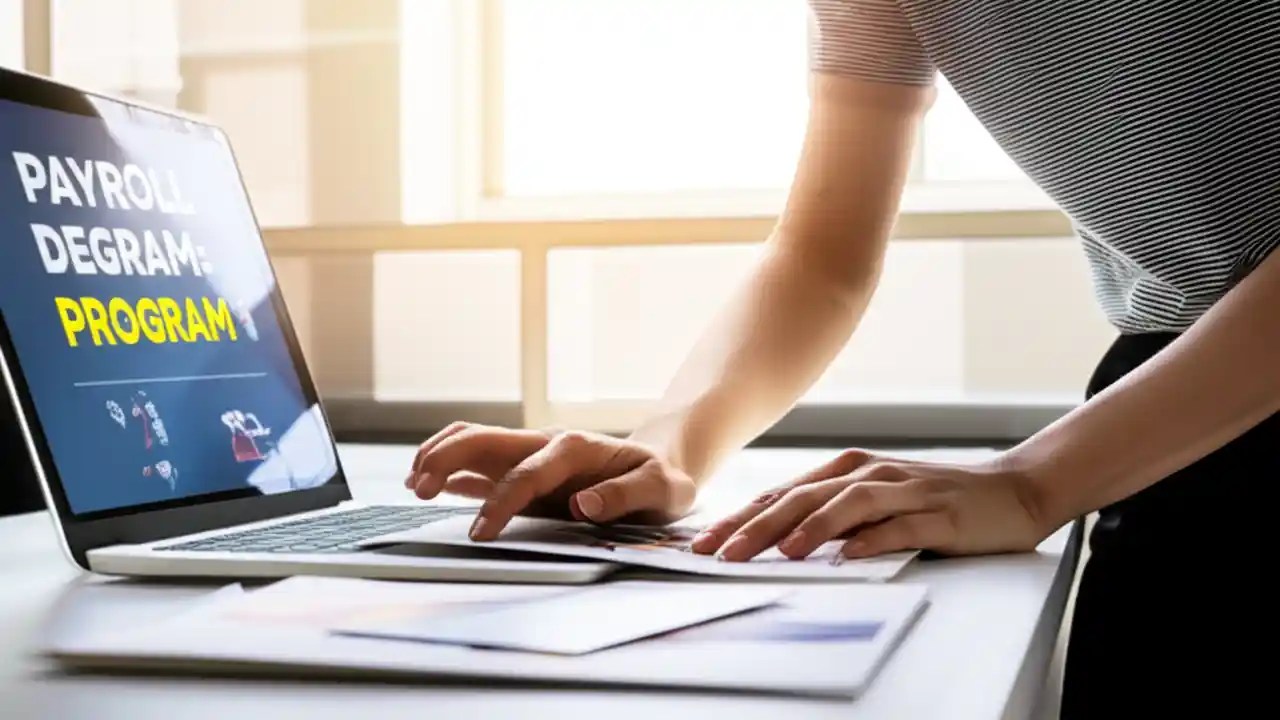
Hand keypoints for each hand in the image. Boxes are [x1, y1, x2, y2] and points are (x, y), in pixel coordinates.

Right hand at [405, 422, 696, 540]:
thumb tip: (583, 504)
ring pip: (476, 441)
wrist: (662, 465)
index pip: (528, 473)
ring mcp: (532, 455)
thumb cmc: (663, 479)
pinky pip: (481, 461)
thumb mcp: (663, 489)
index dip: (502, 502)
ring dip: (441, 456)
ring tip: (414, 484)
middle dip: (448, 458)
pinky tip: (429, 485)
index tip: (482, 533)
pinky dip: (452, 468)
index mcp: (577, 448)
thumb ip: (626, 494)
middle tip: (419, 487)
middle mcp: (547, 444)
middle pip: (486, 439)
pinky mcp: (525, 468)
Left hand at [689, 449, 1051, 561]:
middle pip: (804, 498)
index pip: (782, 495)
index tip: (703, 544)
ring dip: (812, 528)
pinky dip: (873, 539)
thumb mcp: (873, 498)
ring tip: (781, 552)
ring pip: (848, 506)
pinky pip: (901, 527)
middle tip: (723, 552)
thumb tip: (769, 533)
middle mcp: (871, 474)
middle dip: (758, 527)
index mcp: (848, 470)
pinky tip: (850, 554)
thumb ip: (827, 510)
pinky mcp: (939, 515)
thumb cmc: (934, 499)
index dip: (740, 518)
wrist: (1013, 490)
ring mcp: (906, 492)